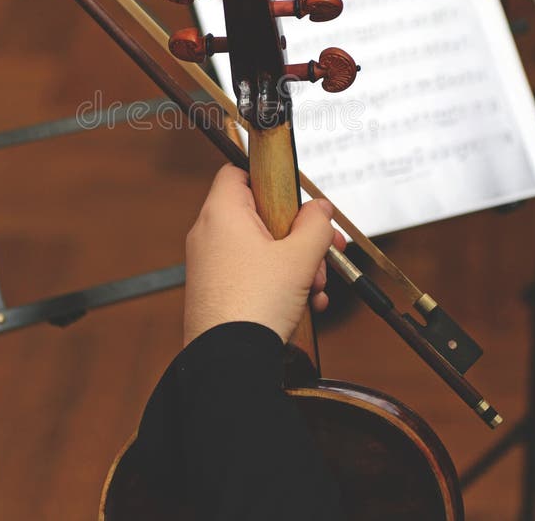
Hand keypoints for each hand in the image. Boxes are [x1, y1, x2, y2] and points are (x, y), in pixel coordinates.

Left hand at [183, 164, 346, 345]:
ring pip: (261, 248)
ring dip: (295, 263)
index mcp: (222, 213)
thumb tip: (320, 208)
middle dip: (298, 233)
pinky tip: (306, 303)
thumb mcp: (299, 257)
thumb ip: (316, 224)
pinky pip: (252, 273)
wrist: (229, 363)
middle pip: (260, 214)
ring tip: (316, 286)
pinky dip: (279, 282)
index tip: (297, 196)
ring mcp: (210, 264)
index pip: (238, 171)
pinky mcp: (216, 290)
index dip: (270, 178)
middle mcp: (209, 234)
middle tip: (324, 248)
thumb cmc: (255, 306)